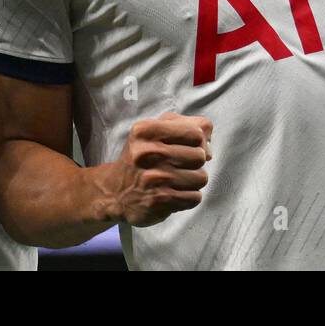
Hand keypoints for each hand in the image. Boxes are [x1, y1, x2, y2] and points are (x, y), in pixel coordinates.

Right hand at [106, 111, 213, 226]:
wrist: (114, 192)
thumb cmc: (140, 157)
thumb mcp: (154, 131)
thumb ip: (184, 125)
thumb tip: (209, 139)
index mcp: (146, 131)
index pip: (196, 132)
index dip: (197, 141)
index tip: (187, 147)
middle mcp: (149, 153)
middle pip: (201, 155)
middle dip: (195, 162)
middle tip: (180, 165)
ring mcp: (155, 178)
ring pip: (201, 178)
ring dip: (194, 181)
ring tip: (177, 180)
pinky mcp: (160, 201)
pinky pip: (195, 197)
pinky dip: (189, 197)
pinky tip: (175, 193)